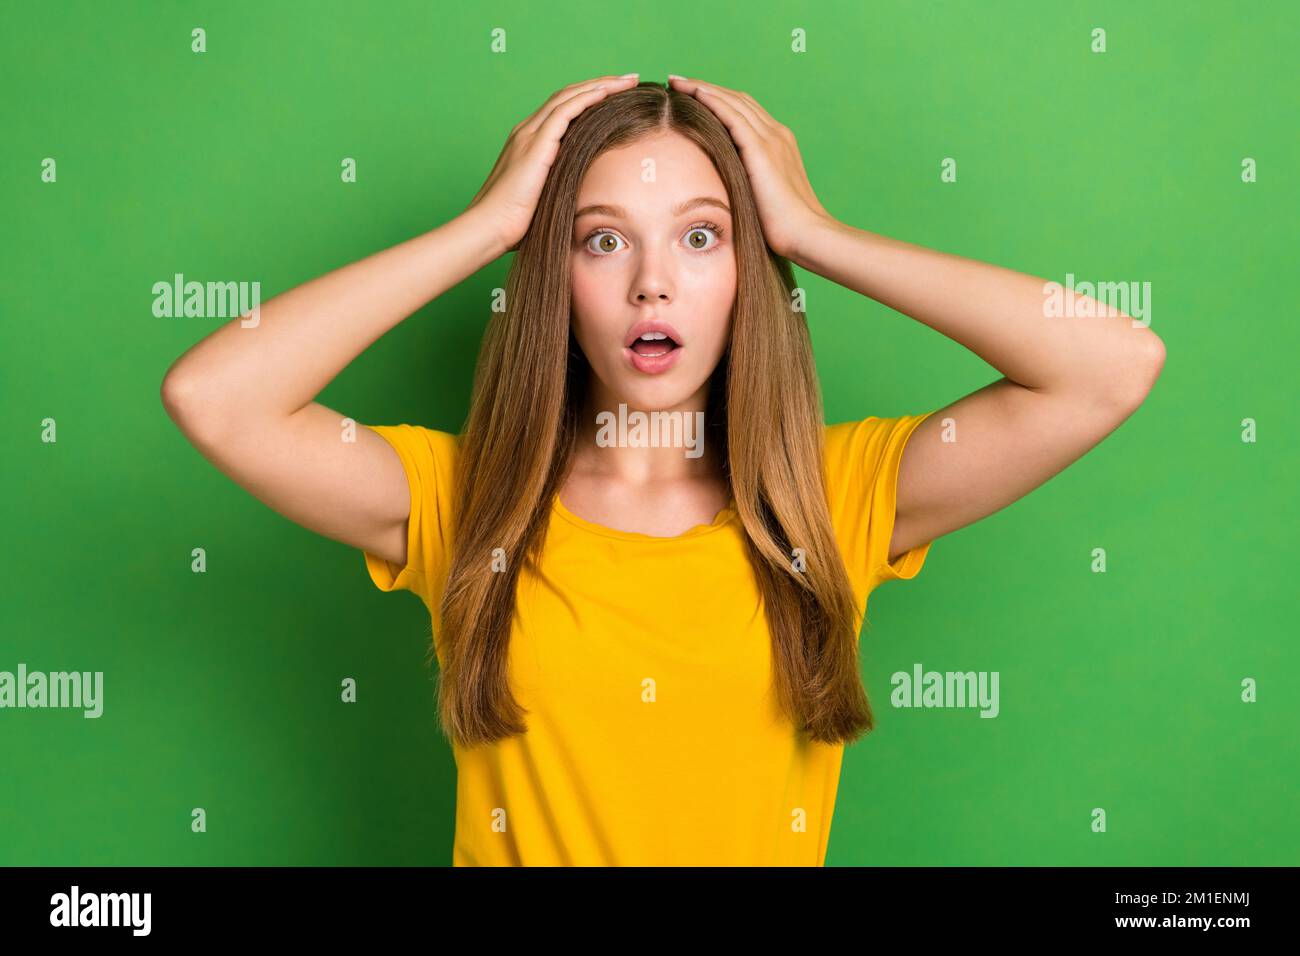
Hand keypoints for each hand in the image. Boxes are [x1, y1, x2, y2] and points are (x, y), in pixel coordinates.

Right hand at [465, 73, 640, 254]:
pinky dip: (587, 98)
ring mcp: (529, 136)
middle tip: (629, 79)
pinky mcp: (536, 145)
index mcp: (529, 143)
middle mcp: (528, 132)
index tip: (617, 95)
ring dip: (600, 85)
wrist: (488, 228)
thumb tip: (581, 195)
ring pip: (569, 97)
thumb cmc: (513, 224)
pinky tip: (607, 93)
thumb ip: (558, 187)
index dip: (590, 98)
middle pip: (568, 96)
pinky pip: (565, 112)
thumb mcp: (543, 199)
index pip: (563, 109)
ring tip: (627, 80)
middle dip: (601, 84)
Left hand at [667, 75, 833, 260]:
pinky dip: (712, 100)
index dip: (717, 100)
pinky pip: (733, 115)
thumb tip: (721, 192)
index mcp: (778, 145)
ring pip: (733, 101)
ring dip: (703, 88)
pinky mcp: (762, 149)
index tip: (692, 95)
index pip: (744, 112)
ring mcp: (772, 139)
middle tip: (677, 81)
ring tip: (677, 81)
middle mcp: (777, 135)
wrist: (806, 235)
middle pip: (737, 99)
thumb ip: (746, 186)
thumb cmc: (784, 228)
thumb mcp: (761, 199)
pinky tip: (694, 93)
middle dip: (706, 87)